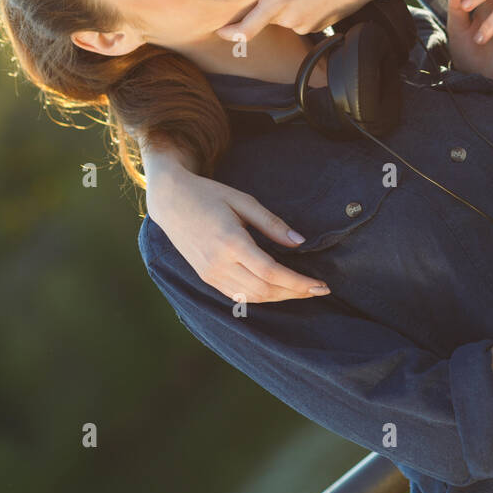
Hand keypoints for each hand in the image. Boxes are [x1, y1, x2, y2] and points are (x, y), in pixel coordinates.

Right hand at [146, 169, 331, 302]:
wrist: (170, 201)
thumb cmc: (208, 195)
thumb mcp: (243, 201)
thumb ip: (272, 224)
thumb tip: (300, 242)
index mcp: (231, 242)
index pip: (272, 272)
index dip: (299, 282)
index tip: (321, 284)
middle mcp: (219, 264)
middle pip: (265, 289)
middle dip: (295, 293)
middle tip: (319, 290)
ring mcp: (210, 274)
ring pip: (252, 297)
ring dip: (280, 298)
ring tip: (302, 291)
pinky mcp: (206, 278)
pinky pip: (238, 296)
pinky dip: (261, 297)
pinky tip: (277, 290)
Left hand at [216, 0, 372, 44]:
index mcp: (282, 1)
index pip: (249, 26)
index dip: (231, 32)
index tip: (219, 32)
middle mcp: (293, 20)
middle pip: (266, 15)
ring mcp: (307, 26)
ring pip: (282, 16)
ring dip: (285, 1)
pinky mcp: (318, 27)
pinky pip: (298, 18)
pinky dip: (299, 5)